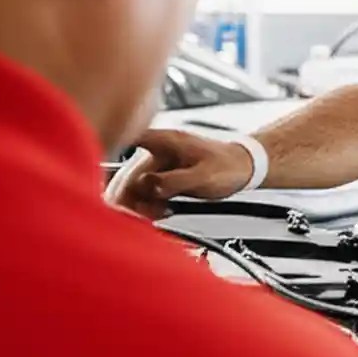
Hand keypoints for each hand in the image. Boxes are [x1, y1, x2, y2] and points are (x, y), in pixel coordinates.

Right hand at [104, 129, 254, 219]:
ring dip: (138, 205)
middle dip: (128, 198)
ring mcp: (156, 164)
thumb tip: (149, 186)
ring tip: (158, 214)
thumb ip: (175, 180)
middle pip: (124, 174)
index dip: (113, 165)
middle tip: (141, 216)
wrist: (244, 167)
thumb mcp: (203, 175)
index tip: (117, 192)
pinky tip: (163, 212)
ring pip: (132, 187)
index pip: (124, 142)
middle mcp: (154, 150)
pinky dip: (148, 206)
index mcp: (163, 141)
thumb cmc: (228, 166)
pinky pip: (144, 194)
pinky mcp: (161, 177)